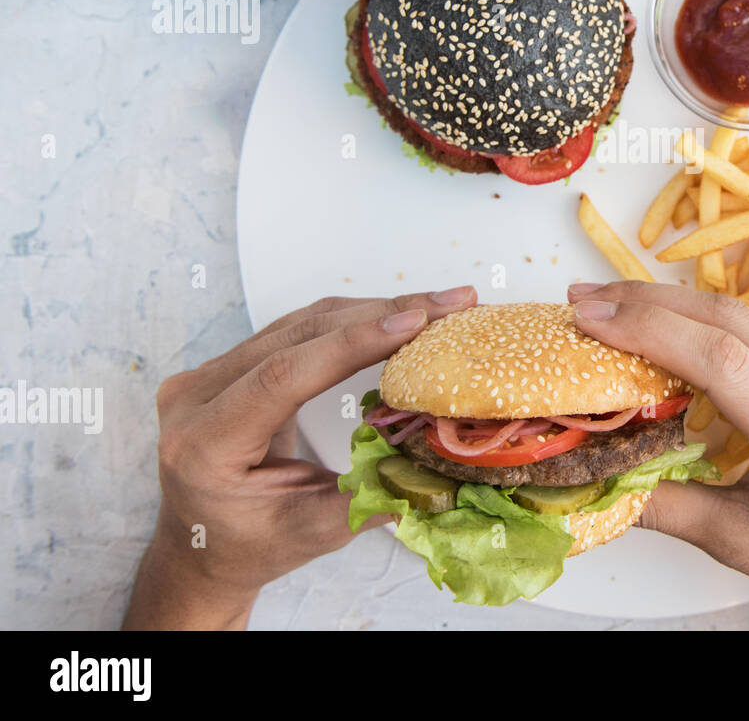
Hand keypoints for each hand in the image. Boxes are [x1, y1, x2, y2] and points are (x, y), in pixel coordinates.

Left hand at [123, 286, 476, 629]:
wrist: (198, 550)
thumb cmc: (247, 548)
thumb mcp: (307, 533)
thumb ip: (365, 501)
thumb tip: (431, 472)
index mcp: (203, 444)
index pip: (282, 375)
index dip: (352, 344)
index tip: (414, 322)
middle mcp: (194, 397)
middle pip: (297, 335)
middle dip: (379, 315)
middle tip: (449, 303)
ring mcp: (207, 374)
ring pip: (300, 323)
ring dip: (372, 311)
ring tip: (437, 305)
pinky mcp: (229, 364)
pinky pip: (295, 330)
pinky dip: (350, 321)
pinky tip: (393, 316)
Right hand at [568, 281, 748, 629]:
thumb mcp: (746, 546)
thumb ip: (669, 508)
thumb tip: (600, 481)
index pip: (722, 361)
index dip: (650, 331)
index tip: (591, 320)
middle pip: (730, 320)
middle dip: (650, 301)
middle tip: (585, 299)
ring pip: (748, 319)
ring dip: (677, 306)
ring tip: (615, 306)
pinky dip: (711, 325)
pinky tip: (672, 327)